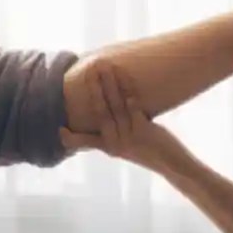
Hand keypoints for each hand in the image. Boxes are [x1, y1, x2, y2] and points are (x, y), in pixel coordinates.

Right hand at [59, 60, 191, 173]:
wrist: (172, 165)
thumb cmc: (148, 150)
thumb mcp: (126, 146)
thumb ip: (113, 133)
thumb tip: (103, 111)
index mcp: (108, 147)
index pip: (83, 141)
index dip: (71, 137)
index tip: (59, 129)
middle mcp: (115, 144)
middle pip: (100, 112)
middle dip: (93, 88)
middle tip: (89, 69)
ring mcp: (129, 138)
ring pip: (115, 107)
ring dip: (110, 85)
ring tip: (106, 67)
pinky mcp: (144, 132)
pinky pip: (134, 110)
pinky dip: (129, 96)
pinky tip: (126, 83)